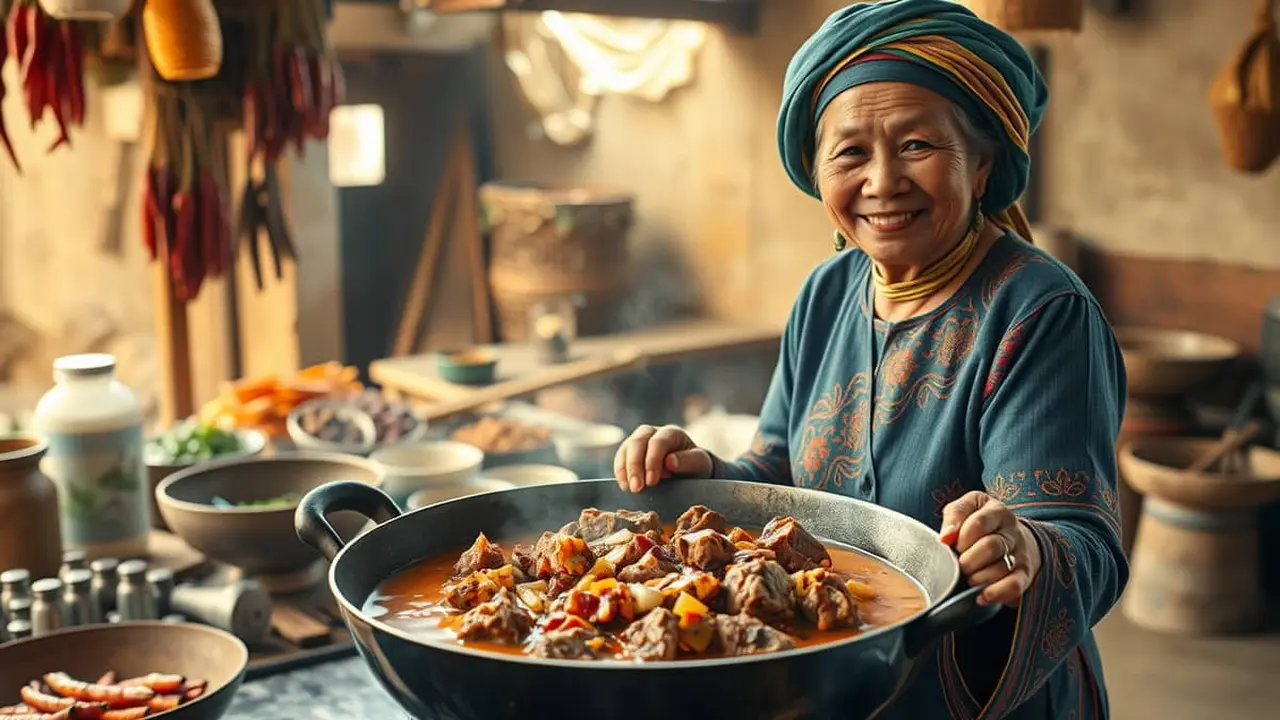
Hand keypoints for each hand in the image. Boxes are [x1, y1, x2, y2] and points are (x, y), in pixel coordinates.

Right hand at [614, 424, 712, 492]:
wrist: (688, 468)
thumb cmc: (694, 465)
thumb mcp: (699, 464)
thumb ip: (687, 461)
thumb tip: (669, 461)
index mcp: (672, 433)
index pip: (658, 442)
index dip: (652, 462)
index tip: (651, 482)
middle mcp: (653, 432)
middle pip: (637, 442)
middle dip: (635, 466)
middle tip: (636, 488)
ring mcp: (639, 439)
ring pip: (626, 448)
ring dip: (625, 469)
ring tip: (628, 488)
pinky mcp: (630, 450)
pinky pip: (621, 457)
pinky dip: (620, 471)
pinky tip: (624, 485)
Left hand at [940, 491, 1040, 606]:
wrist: (1014, 538)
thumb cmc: (981, 524)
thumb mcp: (967, 509)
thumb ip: (955, 516)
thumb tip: (945, 538)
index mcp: (996, 511)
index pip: (979, 523)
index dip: (960, 538)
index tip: (949, 545)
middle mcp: (1011, 531)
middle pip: (990, 547)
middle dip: (968, 561)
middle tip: (959, 566)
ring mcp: (1020, 554)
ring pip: (1001, 568)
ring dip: (978, 578)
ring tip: (968, 579)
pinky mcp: (1024, 575)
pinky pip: (1014, 586)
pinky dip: (995, 593)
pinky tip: (981, 596)